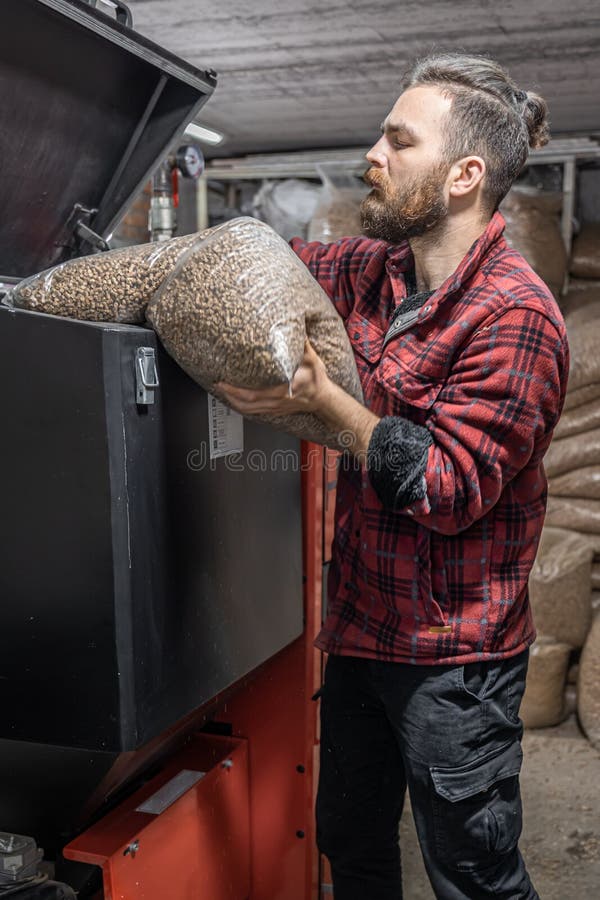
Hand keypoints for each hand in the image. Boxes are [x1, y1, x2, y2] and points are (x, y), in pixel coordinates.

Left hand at [216, 339, 331, 416]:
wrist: (324, 399)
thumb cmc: (317, 381)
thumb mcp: (312, 359)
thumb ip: (303, 344)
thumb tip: (297, 326)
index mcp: (283, 389)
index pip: (254, 393)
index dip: (236, 390)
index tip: (225, 380)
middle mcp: (276, 401)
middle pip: (246, 403)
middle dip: (229, 394)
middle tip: (218, 384)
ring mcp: (275, 408)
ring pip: (248, 410)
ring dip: (233, 402)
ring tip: (222, 392)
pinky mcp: (275, 410)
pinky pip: (254, 412)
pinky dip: (242, 407)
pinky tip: (236, 400)